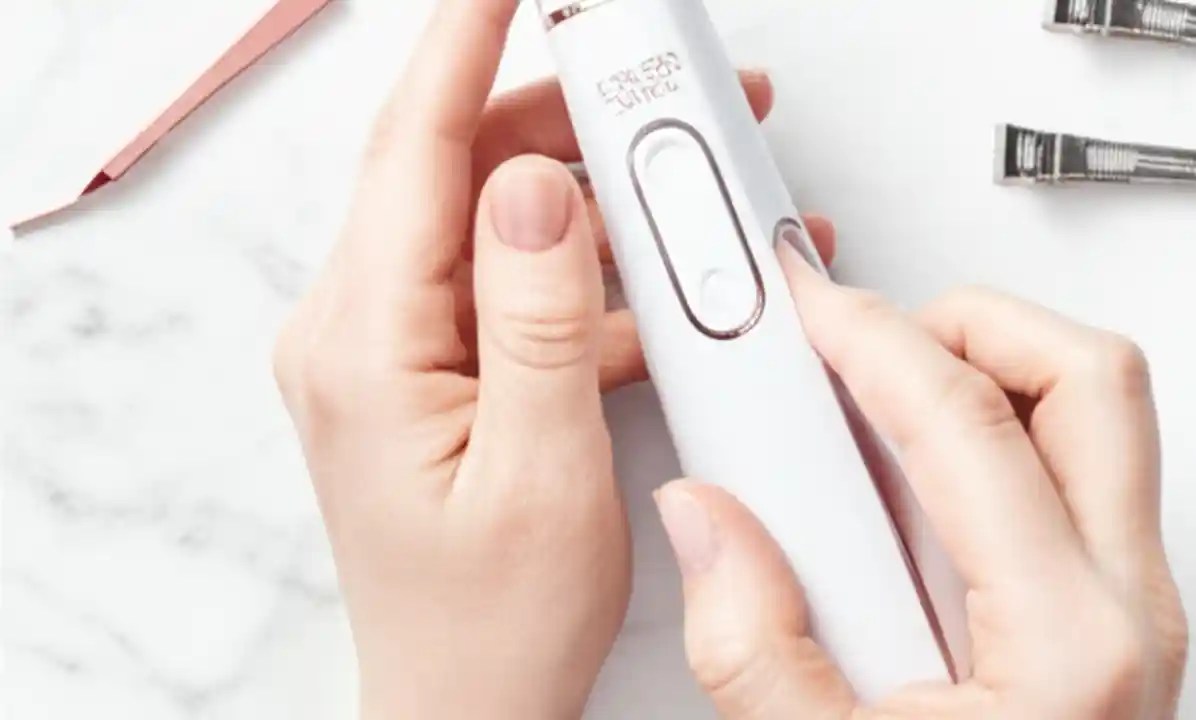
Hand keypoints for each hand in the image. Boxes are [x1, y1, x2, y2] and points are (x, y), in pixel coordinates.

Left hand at [272, 1, 834, 716]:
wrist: (466, 709)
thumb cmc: (490, 626)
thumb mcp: (542, 472)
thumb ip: (537, 318)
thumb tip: (537, 185)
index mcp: (366, 347)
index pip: (410, 148)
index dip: (462, 41)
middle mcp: (359, 334)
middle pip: (457, 171)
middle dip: (562, 114)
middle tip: (652, 83)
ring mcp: (394, 352)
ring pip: (490, 224)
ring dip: (584, 195)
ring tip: (676, 180)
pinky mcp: (432, 373)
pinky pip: (505, 286)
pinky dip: (578, 273)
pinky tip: (650, 284)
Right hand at [655, 247, 1188, 718]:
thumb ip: (751, 646)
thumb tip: (707, 523)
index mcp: (1068, 646)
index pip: (969, 424)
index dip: (870, 340)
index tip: (805, 310)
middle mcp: (1126, 612)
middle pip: (1088, 381)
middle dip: (968, 324)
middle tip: (865, 341)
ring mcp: (1128, 611)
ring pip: (1097, 416)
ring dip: (992, 372)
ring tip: (881, 396)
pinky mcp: (1107, 620)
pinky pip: (1073, 476)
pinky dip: (992, 436)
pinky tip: (903, 482)